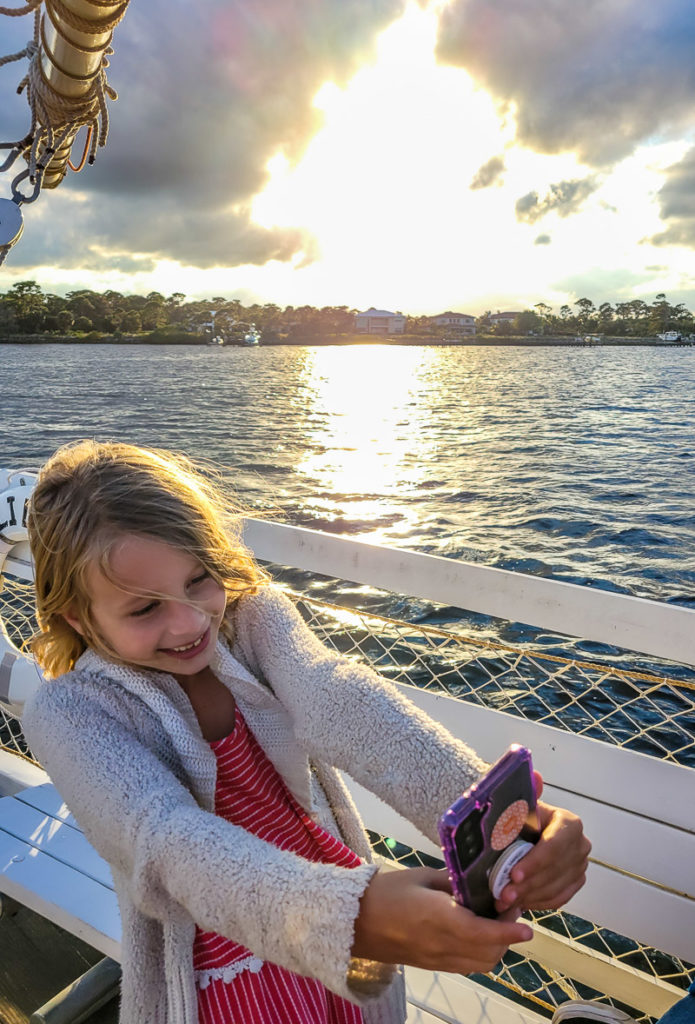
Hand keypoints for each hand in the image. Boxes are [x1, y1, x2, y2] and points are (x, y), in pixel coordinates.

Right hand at [352, 866, 532, 974]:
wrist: (355, 922)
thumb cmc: (386, 892)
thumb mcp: (421, 876)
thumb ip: (452, 881)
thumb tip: (478, 883)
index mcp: (440, 919)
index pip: (484, 933)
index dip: (509, 931)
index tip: (526, 927)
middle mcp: (443, 945)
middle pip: (489, 953)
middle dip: (507, 936)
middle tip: (508, 909)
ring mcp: (438, 960)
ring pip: (481, 964)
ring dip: (496, 948)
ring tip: (495, 922)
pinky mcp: (433, 965)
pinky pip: (467, 966)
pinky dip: (481, 954)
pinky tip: (477, 933)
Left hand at [495, 773, 590, 912]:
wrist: (525, 830)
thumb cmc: (522, 817)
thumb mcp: (522, 804)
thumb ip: (529, 792)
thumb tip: (536, 777)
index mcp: (569, 824)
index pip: (554, 846)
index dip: (535, 862)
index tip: (514, 874)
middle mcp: (580, 845)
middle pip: (555, 870)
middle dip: (528, 884)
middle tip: (503, 894)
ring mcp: (580, 866)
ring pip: (556, 887)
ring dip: (529, 896)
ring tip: (505, 901)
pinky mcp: (575, 882)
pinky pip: (558, 898)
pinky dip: (538, 902)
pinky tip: (520, 902)